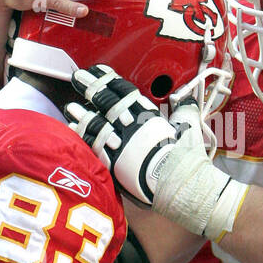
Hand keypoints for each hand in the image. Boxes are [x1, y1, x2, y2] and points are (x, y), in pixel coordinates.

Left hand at [65, 65, 247, 238]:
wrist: (184, 191)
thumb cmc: (190, 164)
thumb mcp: (192, 133)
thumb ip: (186, 115)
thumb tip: (186, 104)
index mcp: (151, 118)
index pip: (126, 93)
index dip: (110, 80)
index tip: (98, 71)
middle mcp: (134, 129)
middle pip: (107, 104)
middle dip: (91, 89)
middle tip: (78, 79)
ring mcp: (122, 147)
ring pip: (97, 125)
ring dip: (82, 115)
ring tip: (71, 107)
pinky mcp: (115, 167)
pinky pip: (94, 149)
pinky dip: (82, 139)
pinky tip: (73, 133)